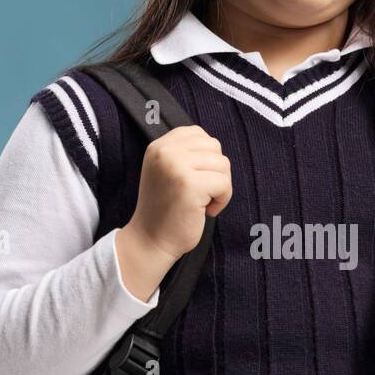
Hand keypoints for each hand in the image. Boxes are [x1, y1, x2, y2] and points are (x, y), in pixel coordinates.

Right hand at [128, 125, 232, 262]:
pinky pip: (224, 184)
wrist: (150, 240)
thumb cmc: (165, 210)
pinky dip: (222, 200)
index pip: (198, 133)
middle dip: (216, 171)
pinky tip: (207, 211)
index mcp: (159, 146)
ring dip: (221, 186)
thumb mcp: (167, 172)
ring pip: (222, 164)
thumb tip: (215, 147)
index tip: (196, 179)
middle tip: (202, 193)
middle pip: (214, 146)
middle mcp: (165, 151)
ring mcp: (176, 166)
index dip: (206, 157)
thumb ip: (185, 154)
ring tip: (203, 202)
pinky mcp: (190, 185)